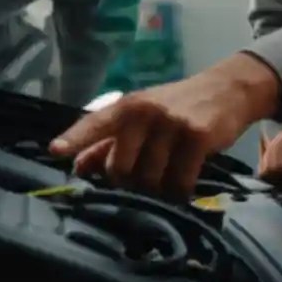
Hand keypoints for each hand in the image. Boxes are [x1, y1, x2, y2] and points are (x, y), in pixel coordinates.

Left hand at [48, 52, 279, 199]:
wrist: (226, 89)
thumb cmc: (176, 107)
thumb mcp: (142, 118)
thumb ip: (109, 142)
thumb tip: (78, 166)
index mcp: (127, 106)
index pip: (95, 122)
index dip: (75, 138)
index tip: (54, 150)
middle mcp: (144, 112)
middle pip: (121, 168)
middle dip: (129, 182)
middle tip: (145, 176)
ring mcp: (171, 124)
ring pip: (149, 179)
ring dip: (157, 189)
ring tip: (168, 176)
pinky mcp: (196, 137)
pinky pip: (179, 182)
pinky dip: (179, 191)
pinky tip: (184, 184)